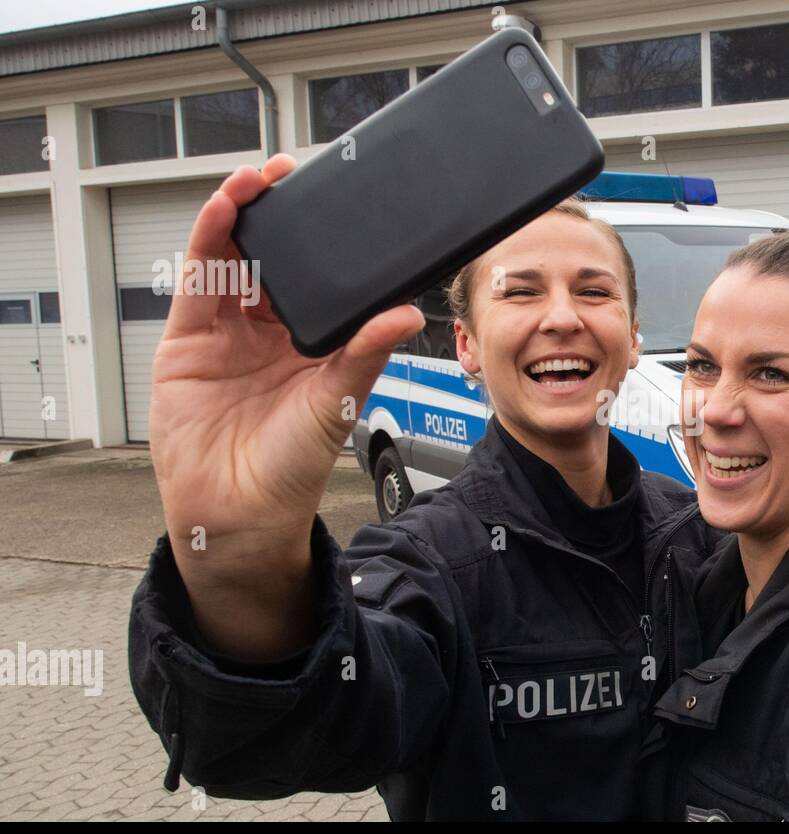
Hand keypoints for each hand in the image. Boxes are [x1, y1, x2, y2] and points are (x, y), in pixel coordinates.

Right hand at [150, 154, 423, 656]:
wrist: (238, 512)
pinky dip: (209, 241)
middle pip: (270, 258)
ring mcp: (225, 332)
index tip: (339, 203)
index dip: (322, 239)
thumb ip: (366, 353)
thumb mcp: (338, 401)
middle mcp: (267, 332)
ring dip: (241, 215)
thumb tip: (407, 314)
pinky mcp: (188, 338)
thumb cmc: (292, 468)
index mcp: (310, 343)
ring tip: (259, 180)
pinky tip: (227, 210)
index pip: (315, 278)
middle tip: (294, 173)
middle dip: (279, 214)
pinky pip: (198, 280)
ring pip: (230, 259)